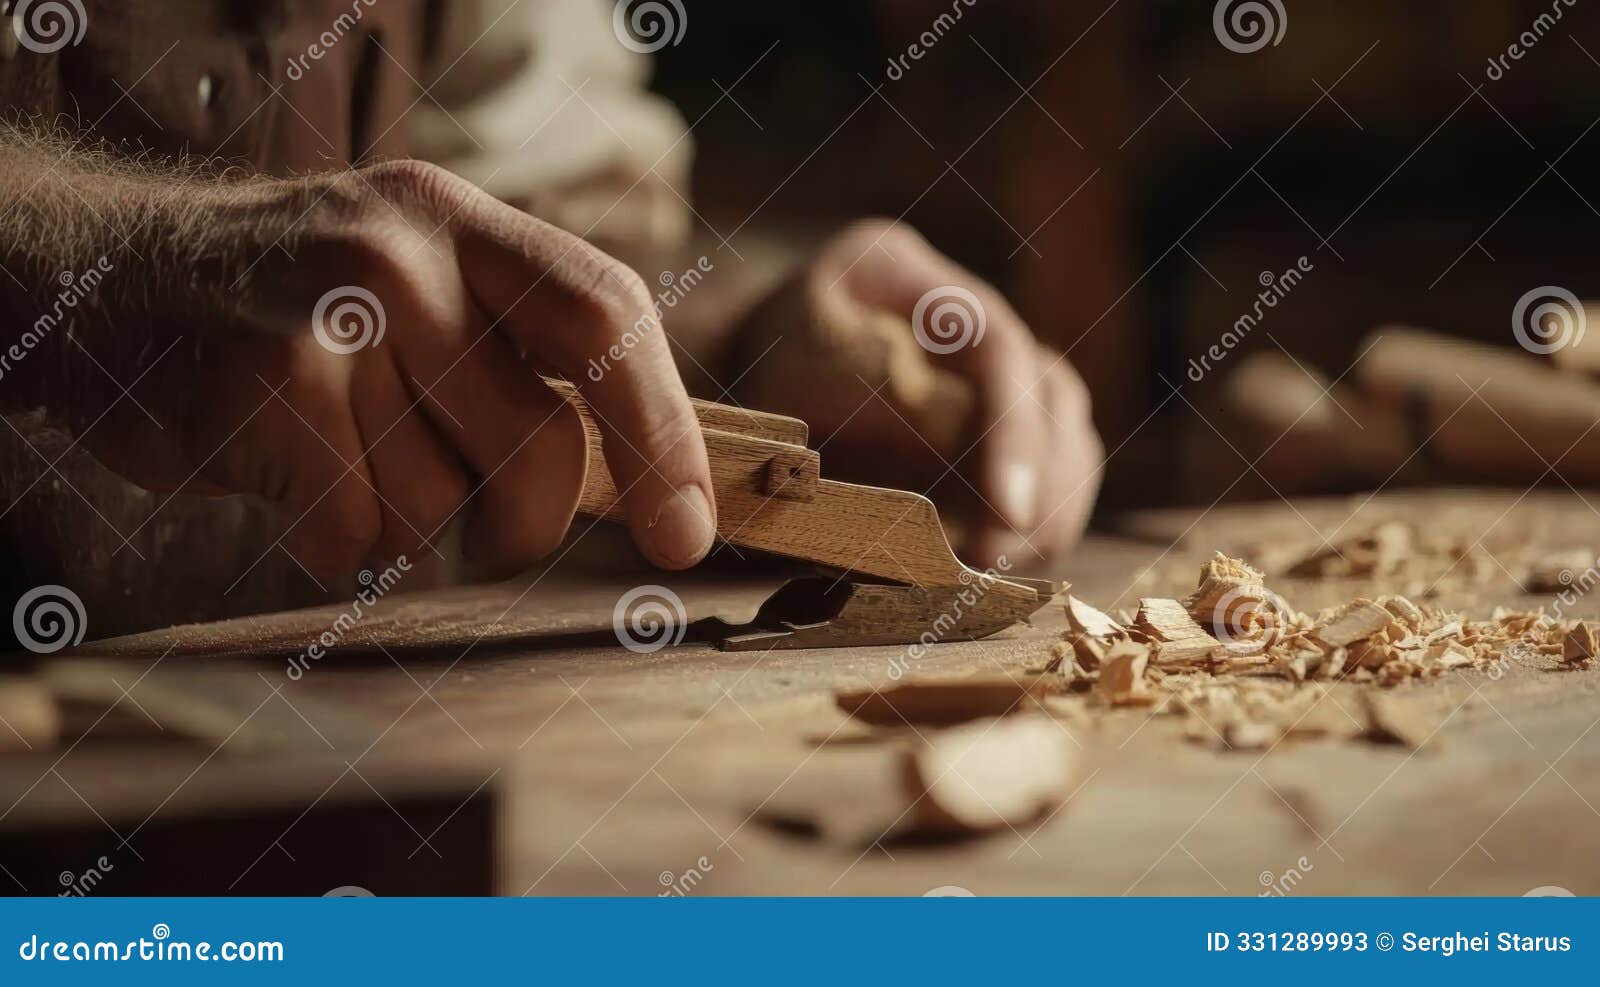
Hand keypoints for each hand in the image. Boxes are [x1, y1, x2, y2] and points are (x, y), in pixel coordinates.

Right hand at [23, 158, 715, 578]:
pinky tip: (291, 480)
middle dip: (522, 525)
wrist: (114, 280)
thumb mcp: (425, 288)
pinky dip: (332, 540)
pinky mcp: (260, 389)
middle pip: (540, 445)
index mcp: (467, 225)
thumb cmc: (308, 315)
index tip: (683, 535)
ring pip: (436, 504)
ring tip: (343, 460)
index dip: (662, 436)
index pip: (607, 317)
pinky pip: (351, 531)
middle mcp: (406, 253)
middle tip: (484, 533)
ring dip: (402, 526)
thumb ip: (526, 360)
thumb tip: (652, 487)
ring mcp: (329, 315)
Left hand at [729, 220, 1100, 567]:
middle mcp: (953, 313)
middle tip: (1004, 553)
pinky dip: (1037, 519)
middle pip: (1050, 390)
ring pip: (1062, 432)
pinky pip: (1040, 471)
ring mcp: (977, 370)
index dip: (1013, 429)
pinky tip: (1006, 560)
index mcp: (900, 273)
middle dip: (1046, 480)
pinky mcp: (981, 427)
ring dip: (1054, 505)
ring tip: (1008, 564)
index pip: (995, 342)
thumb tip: (956, 426)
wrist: (713, 399)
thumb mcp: (783, 373)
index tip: (1008, 508)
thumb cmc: (737, 384)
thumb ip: (865, 385)